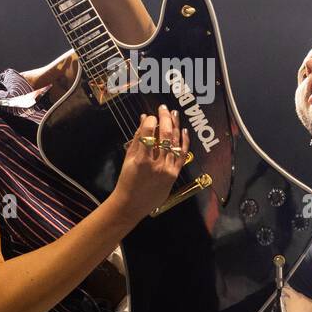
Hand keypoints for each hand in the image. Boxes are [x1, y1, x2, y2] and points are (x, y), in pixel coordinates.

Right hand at [107, 105, 189, 224]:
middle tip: (163, 108)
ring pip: (175, 143)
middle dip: (165, 118)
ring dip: (175, 125)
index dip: (151, 121)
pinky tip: (183, 130)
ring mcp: (168, 169)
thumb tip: (144, 119)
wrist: (132, 204)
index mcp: (142, 159)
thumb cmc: (127, 181)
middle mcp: (157, 163)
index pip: (149, 133)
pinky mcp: (174, 174)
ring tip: (174, 113)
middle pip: (165, 135)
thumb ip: (137, 138)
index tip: (150, 116)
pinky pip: (182, 155)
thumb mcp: (128, 158)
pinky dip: (184, 141)